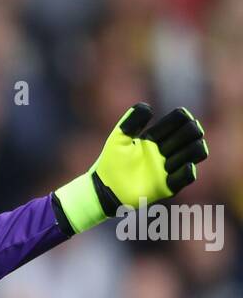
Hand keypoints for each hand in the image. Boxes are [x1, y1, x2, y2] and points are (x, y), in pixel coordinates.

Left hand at [54, 104, 208, 233]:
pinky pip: (185, 178)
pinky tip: (186, 166)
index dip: (182, 117)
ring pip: (193, 153)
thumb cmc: (110, 163)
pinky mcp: (166, 186)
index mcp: (154, 138)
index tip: (180, 116)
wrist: (103, 189)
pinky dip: (188, 172)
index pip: (177, 121)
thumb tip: (148, 107)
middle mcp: (164, 151)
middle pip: (190, 135)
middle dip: (191, 131)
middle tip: (184, 134)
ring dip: (193, 149)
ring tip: (186, 148)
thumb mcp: (118, 139)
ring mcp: (167, 169)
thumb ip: (131, 122)